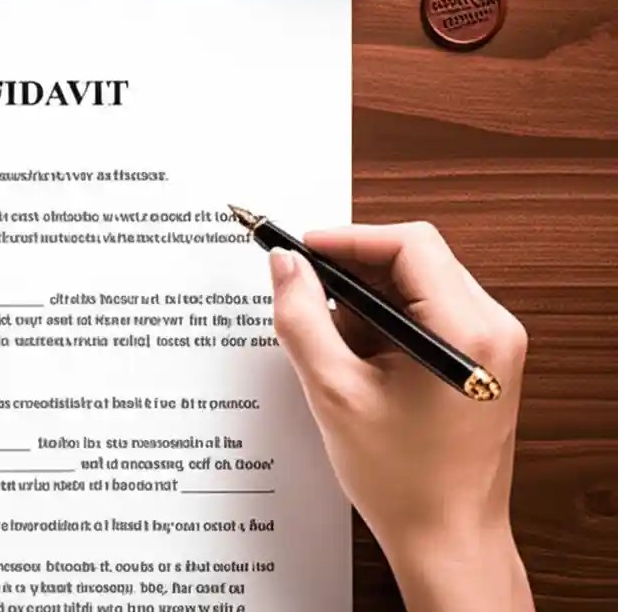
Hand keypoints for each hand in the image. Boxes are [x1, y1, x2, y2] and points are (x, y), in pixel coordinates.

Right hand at [269, 222, 532, 611]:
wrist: (446, 538)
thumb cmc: (403, 480)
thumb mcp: (334, 392)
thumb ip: (303, 319)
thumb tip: (286, 267)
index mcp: (469, 331)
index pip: (409, 245)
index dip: (347, 239)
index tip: (301, 251)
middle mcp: (492, 329)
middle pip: (415, 260)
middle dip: (353, 273)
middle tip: (304, 296)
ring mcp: (491, 345)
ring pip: (416, 287)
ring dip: (366, 304)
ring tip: (335, 351)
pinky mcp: (479, 361)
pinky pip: (425, 316)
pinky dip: (382, 326)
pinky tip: (357, 364)